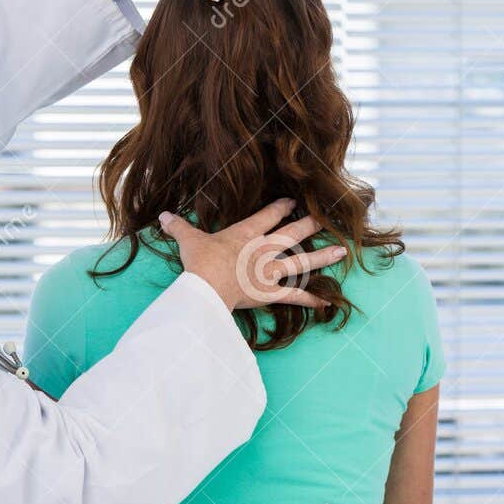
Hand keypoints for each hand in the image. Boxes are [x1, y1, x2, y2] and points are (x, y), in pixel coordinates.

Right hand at [159, 200, 345, 311]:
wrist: (206, 285)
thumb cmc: (199, 261)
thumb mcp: (188, 240)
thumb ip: (178, 227)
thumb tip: (162, 215)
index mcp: (246, 233)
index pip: (269, 216)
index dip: (281, 207)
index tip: (292, 201)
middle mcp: (263, 249)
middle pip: (293, 234)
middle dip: (310, 225)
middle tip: (326, 219)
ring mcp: (270, 271)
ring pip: (302, 261)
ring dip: (322, 257)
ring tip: (342, 251)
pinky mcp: (271, 293)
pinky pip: (294, 296)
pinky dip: (311, 300)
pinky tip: (328, 301)